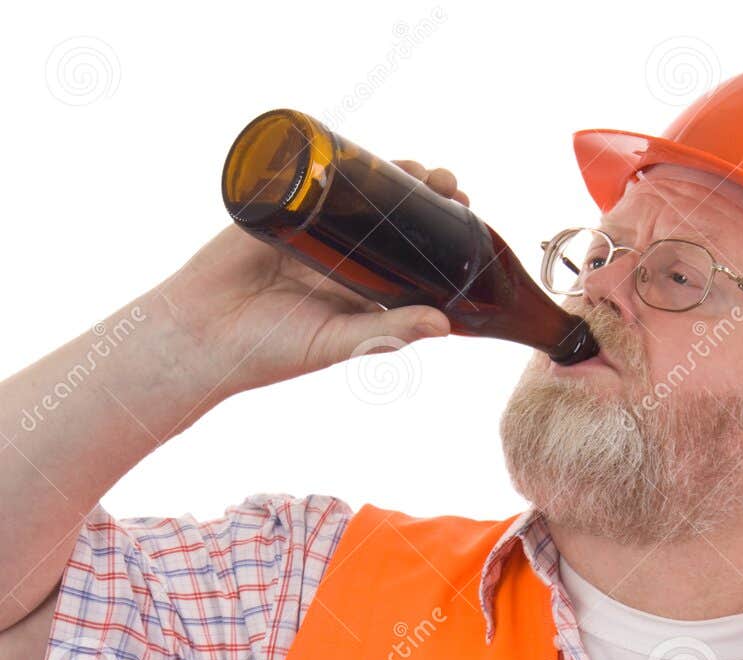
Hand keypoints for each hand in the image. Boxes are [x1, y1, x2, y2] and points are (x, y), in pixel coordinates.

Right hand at [154, 160, 467, 400]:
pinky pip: (304, 175)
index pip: (406, 250)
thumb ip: (388, 332)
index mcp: (357, 286)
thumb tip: (444, 325)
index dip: (435, 230)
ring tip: (418, 168)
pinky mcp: (272, 206)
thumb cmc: (271, 352)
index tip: (465, 212)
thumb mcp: (338, 343)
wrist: (203, 336)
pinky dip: (330, 159)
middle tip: (448, 184)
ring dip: (388, 172)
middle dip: (420, 193)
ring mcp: (306, 225)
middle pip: (387, 213)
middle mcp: (337, 252)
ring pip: (353, 190)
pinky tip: (360, 149)